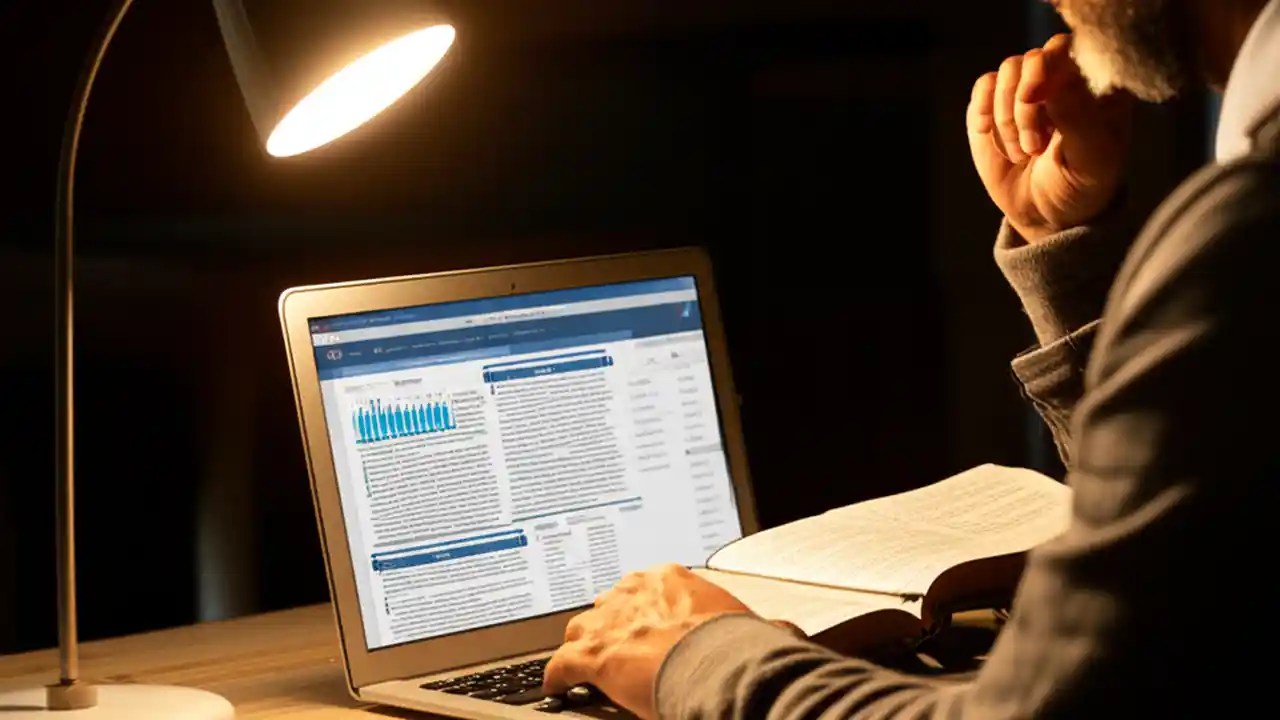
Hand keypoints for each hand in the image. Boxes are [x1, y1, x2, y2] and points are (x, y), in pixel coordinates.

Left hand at [543, 564, 753, 719]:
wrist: (718, 665)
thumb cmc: (736, 646)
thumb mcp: (751, 625)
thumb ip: (761, 624)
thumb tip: (787, 631)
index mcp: (671, 579)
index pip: (643, 588)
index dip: (640, 610)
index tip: (642, 623)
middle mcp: (635, 591)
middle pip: (607, 605)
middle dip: (608, 625)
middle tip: (614, 645)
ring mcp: (611, 620)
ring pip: (580, 629)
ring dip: (581, 647)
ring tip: (582, 665)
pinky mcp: (593, 654)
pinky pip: (561, 664)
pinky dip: (557, 677)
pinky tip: (556, 686)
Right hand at [967, 33, 1132, 242]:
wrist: (1048, 214)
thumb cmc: (1080, 185)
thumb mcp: (1091, 158)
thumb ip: (1076, 115)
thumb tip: (1048, 79)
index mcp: (1097, 83)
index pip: (1070, 49)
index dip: (1049, 69)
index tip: (1035, 101)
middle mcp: (1062, 77)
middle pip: (1033, 59)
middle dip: (1025, 107)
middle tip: (1034, 147)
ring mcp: (1027, 88)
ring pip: (1006, 73)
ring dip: (1006, 118)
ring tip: (1023, 153)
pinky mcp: (995, 104)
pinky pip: (982, 88)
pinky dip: (984, 114)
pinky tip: (995, 139)